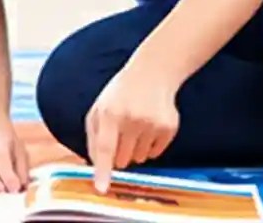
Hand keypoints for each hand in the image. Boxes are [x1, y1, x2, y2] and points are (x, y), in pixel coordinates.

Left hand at [87, 66, 179, 193]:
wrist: (152, 74)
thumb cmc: (120, 94)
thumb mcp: (98, 108)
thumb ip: (93, 137)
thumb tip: (95, 165)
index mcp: (109, 113)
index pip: (104, 148)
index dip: (102, 170)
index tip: (101, 188)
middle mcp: (132, 119)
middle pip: (123, 160)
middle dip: (119, 155)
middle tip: (120, 135)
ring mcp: (152, 124)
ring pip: (139, 158)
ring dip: (135, 150)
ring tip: (135, 126)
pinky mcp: (169, 128)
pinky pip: (156, 153)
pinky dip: (150, 146)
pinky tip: (148, 126)